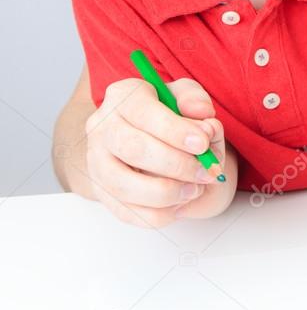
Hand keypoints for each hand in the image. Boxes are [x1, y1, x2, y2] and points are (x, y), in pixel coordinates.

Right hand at [82, 77, 236, 226]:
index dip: (175, 130)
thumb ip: (194, 99)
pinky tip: (179, 204)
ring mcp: (96, 162)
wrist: (144, 137)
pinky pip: (125, 211)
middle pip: (134, 150)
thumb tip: (202, 114)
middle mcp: (101, 128)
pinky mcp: (101, 191)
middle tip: (207, 171)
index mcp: (121, 96)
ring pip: (124, 185)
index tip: (202, 143)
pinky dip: (157, 213)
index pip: (144, 112)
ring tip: (195, 189)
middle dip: (177, 164)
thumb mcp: (183, 96)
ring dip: (167, 193)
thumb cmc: (167, 114)